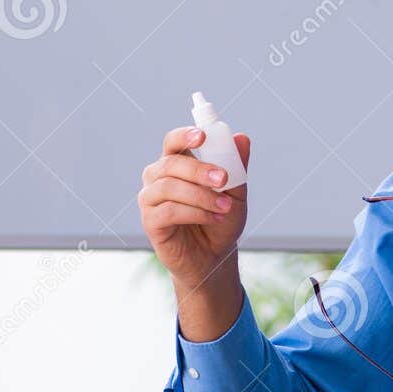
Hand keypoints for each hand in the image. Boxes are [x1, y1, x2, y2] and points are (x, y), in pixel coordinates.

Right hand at [138, 126, 250, 291]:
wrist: (215, 255)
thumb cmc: (221, 218)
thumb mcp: (236, 192)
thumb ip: (237, 166)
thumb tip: (242, 138)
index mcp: (177, 164)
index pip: (173, 142)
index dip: (184, 136)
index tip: (202, 136)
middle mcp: (158, 178)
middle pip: (170, 163)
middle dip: (199, 169)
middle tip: (224, 179)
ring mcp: (150, 200)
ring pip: (169, 187)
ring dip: (201, 195)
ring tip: (225, 206)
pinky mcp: (150, 222)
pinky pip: (168, 211)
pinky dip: (195, 213)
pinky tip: (213, 218)